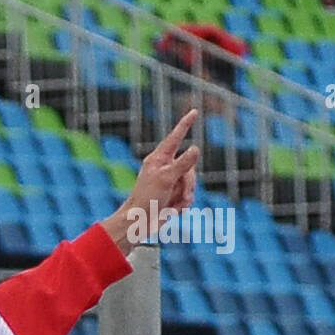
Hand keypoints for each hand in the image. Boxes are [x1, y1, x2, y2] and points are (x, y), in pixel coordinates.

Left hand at [101, 109, 200, 253]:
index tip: (194, 112)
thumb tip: (195, 148)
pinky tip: (171, 210)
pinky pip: (188, 197)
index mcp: (159, 159)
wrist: (139, 223)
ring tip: (172, 204)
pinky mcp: (173, 196)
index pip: (175, 138)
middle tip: (179, 192)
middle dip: (188, 183)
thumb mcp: (166, 178)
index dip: (185, 124)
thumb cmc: (146, 198)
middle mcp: (165, 168)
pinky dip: (183, 205)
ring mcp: (170, 182)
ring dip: (186, 196)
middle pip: (190, 167)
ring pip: (191, 183)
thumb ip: (182, 164)